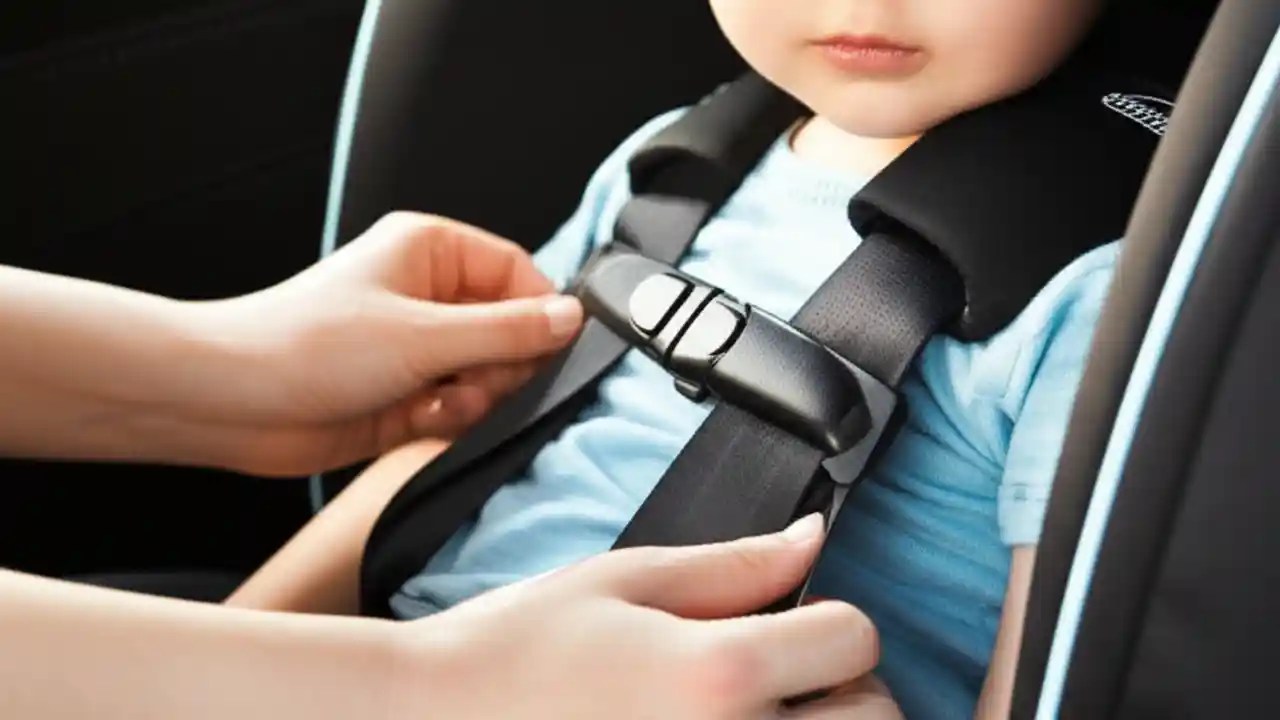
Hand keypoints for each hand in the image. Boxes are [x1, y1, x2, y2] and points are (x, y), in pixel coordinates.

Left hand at [193, 212, 582, 475]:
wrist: (233, 402)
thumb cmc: (305, 346)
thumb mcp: (423, 335)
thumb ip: (506, 331)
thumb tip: (570, 318)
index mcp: (432, 251)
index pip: (519, 273)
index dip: (540, 314)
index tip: (550, 350)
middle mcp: (428, 294)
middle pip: (510, 330)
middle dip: (501, 365)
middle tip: (475, 380)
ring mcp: (418, 346)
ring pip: (489, 374)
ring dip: (474, 398)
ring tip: (435, 402)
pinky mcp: (407, 392)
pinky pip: (461, 407)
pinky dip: (448, 420)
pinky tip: (415, 420)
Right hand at [393, 514, 886, 719]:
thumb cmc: (513, 650)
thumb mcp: (621, 582)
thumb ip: (733, 565)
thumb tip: (814, 538)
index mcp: (717, 671)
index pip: (855, 638)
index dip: (829, 620)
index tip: (796, 625)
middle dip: (845, 692)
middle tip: (785, 681)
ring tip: (755, 717)